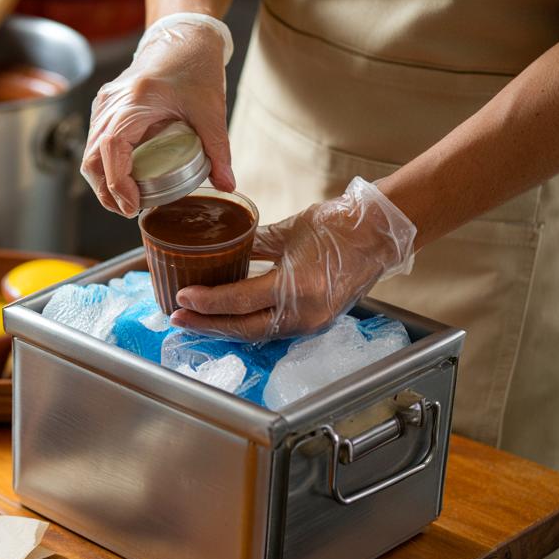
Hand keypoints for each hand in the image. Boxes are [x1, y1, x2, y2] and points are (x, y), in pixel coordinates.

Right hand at [81, 17, 234, 216]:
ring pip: (89, 154)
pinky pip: (95, 143)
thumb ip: (219, 150)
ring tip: (128, 200)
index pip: (111, 149)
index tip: (132, 206)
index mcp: (135, 100)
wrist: (183, 35)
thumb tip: (227, 185)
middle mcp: (112, 102)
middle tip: (129, 211)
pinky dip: (105, 166)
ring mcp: (104, 104)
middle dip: (106, 192)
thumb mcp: (212, 110)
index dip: (117, 183)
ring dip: (104, 182)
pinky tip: (125, 179)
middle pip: (91, 159)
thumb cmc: (195, 66)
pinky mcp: (105, 108)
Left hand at [170, 178, 417, 340]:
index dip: (207, 302)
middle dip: (207, 325)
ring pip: (256, 332)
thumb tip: (222, 250)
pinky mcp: (315, 322)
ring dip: (224, 327)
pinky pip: (272, 328)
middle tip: (178, 317)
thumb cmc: (340, 226)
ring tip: (195, 320)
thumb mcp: (288, 231)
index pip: (240, 301)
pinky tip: (226, 318)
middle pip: (243, 327)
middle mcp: (304, 313)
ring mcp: (311, 322)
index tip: (182, 297)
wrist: (381, 235)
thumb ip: (253, 246)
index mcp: (297, 288)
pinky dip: (246, 324)